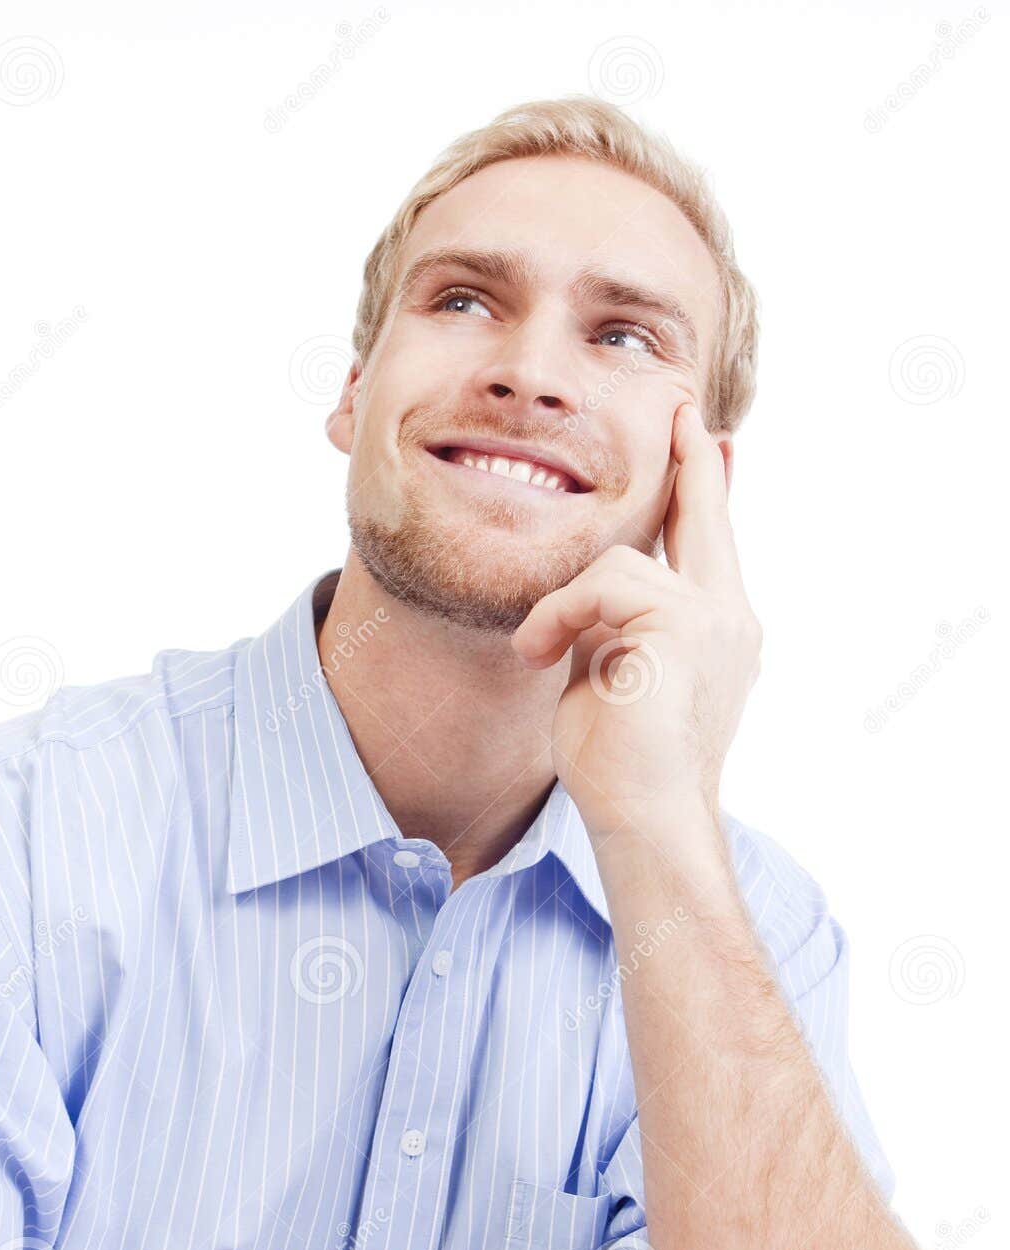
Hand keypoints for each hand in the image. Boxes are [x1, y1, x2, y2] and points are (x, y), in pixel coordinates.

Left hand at [511, 401, 761, 842]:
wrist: (645, 819)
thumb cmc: (621, 767)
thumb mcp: (615, 676)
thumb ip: (617, 626)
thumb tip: (594, 590)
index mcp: (719, 631)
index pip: (709, 545)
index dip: (703, 492)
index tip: (703, 441)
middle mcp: (731, 617)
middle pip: (707, 516)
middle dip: (693, 461)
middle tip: (685, 409)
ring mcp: (715, 617)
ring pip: (623, 556)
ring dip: (564, 603)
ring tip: (539, 651)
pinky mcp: (682, 622)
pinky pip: (601, 582)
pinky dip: (557, 615)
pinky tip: (538, 654)